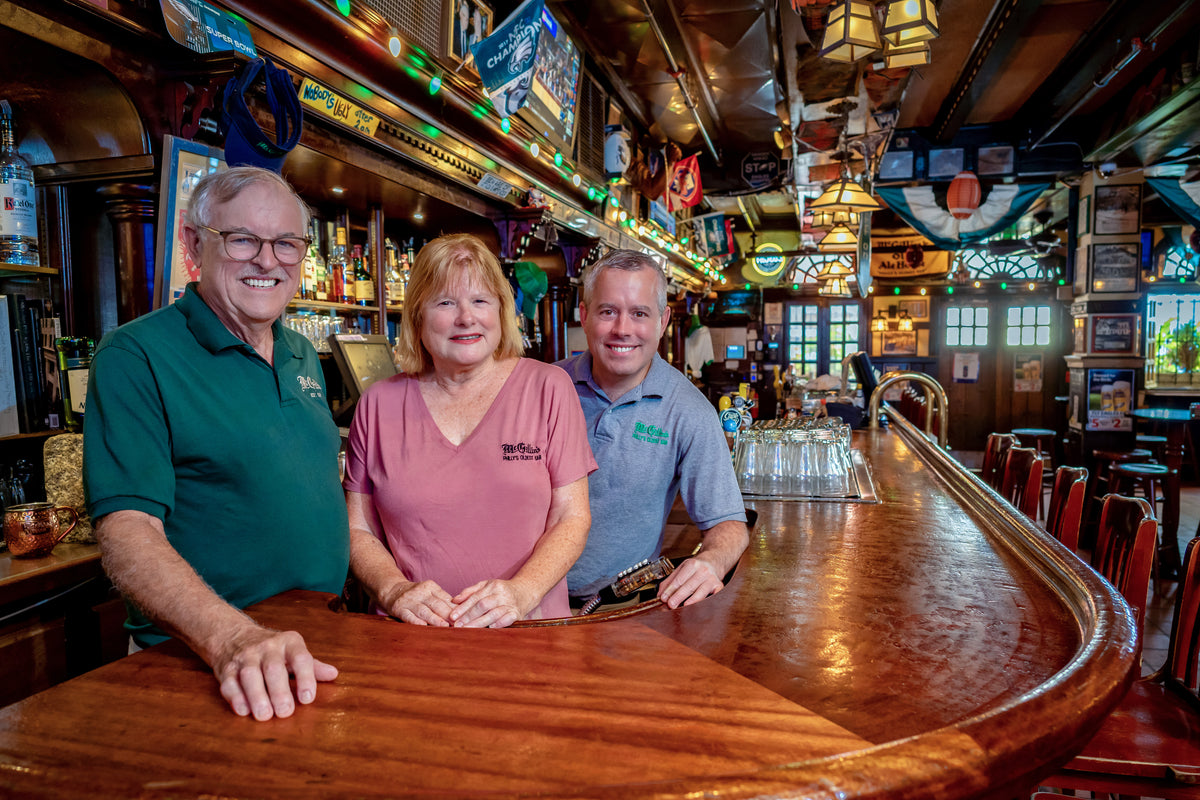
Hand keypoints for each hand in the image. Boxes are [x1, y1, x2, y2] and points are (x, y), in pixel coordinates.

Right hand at [212, 623, 336, 721]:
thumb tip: (334, 674)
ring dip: (257, 696)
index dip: (306, 677)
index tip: (307, 699)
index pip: (300, 658)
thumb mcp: (294, 651)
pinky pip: (229, 682)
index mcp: (289, 642)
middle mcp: (267, 647)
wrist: (233, 635)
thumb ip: (312, 666)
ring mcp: (245, 657)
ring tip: (265, 715)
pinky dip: (235, 697)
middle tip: (285, 712)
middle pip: (274, 668)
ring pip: (250, 675)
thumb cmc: (273, 650)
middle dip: (279, 691)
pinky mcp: (226, 668)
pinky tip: (243, 711)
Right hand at [380, 580, 455, 625]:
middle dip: (448, 614)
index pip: (445, 598)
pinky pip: (408, 616)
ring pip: (424, 611)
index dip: (455, 608)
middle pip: (436, 604)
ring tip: (445, 626)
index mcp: (430, 586)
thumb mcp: (429, 592)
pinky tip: (423, 626)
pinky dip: (416, 621)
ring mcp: (409, 600)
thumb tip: (461, 611)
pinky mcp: (399, 609)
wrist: (391, 590)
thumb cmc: (416, 595)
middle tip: (458, 623)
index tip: (464, 617)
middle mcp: (420, 592)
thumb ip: (443, 600)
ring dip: (435, 619)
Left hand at [449, 579, 530, 627]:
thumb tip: (454, 600)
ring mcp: (510, 604)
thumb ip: (470, 592)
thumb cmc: (501, 590)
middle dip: (469, 616)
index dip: (463, 607)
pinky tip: (490, 628)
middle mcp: (501, 594)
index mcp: (492, 586)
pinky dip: (500, 623)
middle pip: (483, 605)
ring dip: (480, 622)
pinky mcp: (517, 613)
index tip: (452, 617)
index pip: (475, 598)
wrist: (526, 591)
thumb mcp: (486, 585)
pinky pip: (508, 618)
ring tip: (468, 630)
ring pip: (493, 613)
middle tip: (457, 626)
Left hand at [657, 556, 724, 608]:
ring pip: (701, 592)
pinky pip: (713, 596)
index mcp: (692, 564)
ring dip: (691, 601)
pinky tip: (699, 607)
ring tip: (684, 607)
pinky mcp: (719, 586)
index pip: (679, 579)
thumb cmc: (696, 567)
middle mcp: (703, 571)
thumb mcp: (682, 569)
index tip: (663, 598)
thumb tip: (660, 595)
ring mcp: (712, 579)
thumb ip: (670, 581)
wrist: (714, 561)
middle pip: (689, 586)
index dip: (670, 590)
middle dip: (678, 596)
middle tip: (670, 605)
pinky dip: (706, 602)